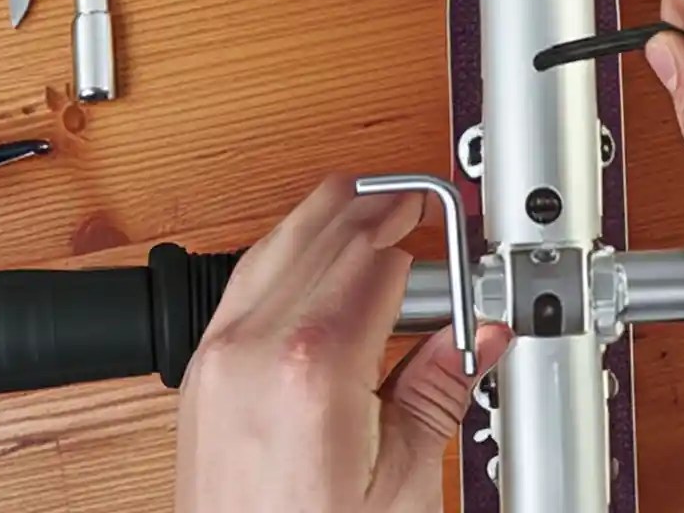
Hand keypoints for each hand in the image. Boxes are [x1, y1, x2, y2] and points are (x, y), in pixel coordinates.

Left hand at [175, 174, 510, 512]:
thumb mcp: (402, 480)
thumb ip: (441, 390)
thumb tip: (482, 335)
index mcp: (314, 367)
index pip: (378, 262)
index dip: (424, 243)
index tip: (452, 239)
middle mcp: (254, 346)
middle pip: (326, 233)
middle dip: (379, 207)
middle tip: (419, 202)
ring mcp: (217, 354)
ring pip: (277, 242)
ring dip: (329, 216)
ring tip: (373, 207)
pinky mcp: (201, 368)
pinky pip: (245, 277)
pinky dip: (287, 250)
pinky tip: (312, 254)